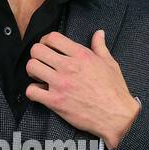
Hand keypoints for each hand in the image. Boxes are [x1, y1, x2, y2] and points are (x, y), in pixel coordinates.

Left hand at [24, 30, 140, 148]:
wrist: (117, 116)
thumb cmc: (114, 91)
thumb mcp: (110, 64)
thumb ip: (100, 46)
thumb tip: (99, 33)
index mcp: (81, 55)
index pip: (53, 37)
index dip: (46, 40)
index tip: (48, 47)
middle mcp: (68, 67)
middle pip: (37, 50)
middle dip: (37, 54)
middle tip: (42, 62)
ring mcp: (60, 84)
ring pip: (31, 67)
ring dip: (33, 71)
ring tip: (40, 76)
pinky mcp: (55, 102)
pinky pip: (31, 91)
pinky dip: (33, 91)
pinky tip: (41, 93)